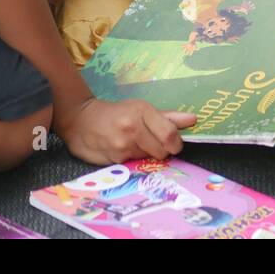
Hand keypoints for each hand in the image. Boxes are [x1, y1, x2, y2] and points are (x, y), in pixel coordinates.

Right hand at [58, 97, 196, 164]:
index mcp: (143, 111)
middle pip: (162, 150)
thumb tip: (194, 120)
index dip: (176, 143)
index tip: (175, 145)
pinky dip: (132, 159)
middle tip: (150, 142)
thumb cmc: (116, 114)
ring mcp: (122, 145)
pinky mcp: (113, 159)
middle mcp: (133, 127)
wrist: (81, 121)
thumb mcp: (141, 109)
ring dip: (145, 154)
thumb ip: (168, 117)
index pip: (170, 134)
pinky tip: (122, 149)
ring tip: (133, 143)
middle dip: (161, 150)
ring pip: (148, 158)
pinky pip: (133, 164)